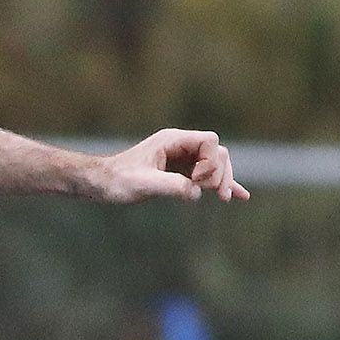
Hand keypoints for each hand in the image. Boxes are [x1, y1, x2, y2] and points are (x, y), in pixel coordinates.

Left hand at [98, 130, 248, 203]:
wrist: (101, 184)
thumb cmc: (117, 181)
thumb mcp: (143, 185)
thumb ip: (171, 186)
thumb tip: (196, 192)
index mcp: (172, 140)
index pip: (209, 141)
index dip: (211, 161)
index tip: (196, 180)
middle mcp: (180, 146)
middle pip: (217, 152)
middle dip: (221, 172)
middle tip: (215, 194)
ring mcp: (182, 159)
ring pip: (215, 164)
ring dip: (224, 180)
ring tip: (226, 199)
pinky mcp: (181, 173)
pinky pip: (207, 176)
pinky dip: (221, 185)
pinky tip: (238, 197)